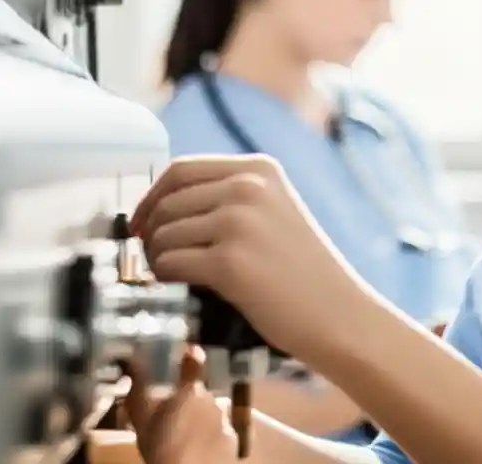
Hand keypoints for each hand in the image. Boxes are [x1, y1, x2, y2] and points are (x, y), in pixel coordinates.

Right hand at [126, 347, 239, 463]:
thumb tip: (132, 362)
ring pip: (208, 413)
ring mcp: (224, 421)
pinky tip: (196, 449)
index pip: (194, 362)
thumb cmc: (162, 444)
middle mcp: (212, 400)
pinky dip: (208, 437)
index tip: (188, 351)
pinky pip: (217, 433)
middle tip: (168, 415)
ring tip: (180, 437)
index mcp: (190, 390)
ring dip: (197, 419)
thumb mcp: (141, 418)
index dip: (191, 355)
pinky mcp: (231, 442)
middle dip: (186, 400)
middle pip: (197, 393)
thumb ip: (137, 389)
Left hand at [131, 155, 371, 361]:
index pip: (181, 169)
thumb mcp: (274, 212)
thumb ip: (229, 198)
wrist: (339, 313)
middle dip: (151, 233)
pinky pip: (170, 264)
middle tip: (154, 259)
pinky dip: (166, 279)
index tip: (142, 223)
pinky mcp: (230, 262)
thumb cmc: (304, 271)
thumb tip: (160, 207)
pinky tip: (181, 289)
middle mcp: (248, 186)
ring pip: (163, 233)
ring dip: (156, 258)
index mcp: (259, 168)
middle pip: (167, 202)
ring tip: (170, 276)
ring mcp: (239, 222)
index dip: (152, 197)